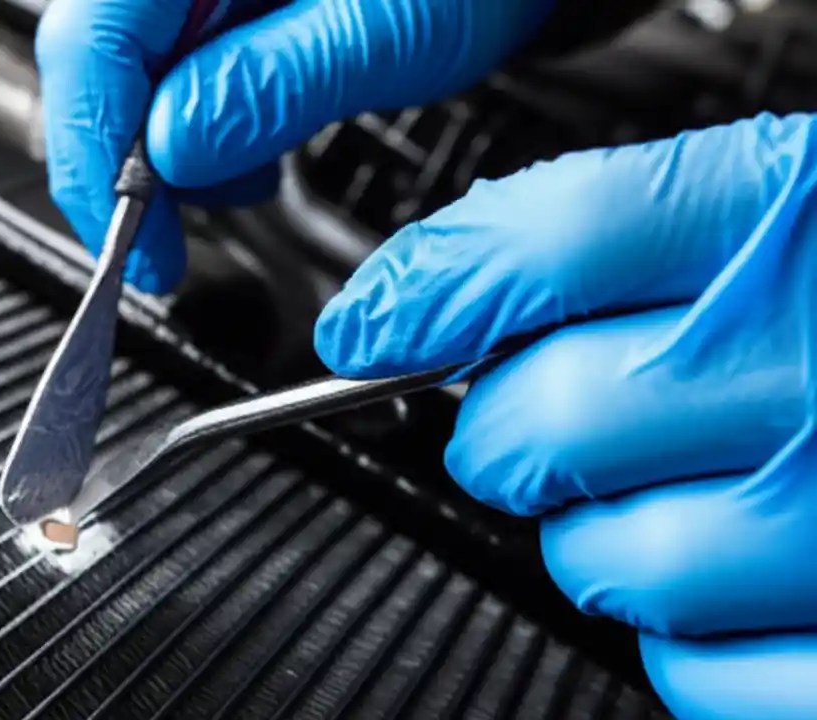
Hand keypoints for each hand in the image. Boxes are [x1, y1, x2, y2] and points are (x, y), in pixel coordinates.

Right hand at [35, 0, 554, 292]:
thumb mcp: (384, 26)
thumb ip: (267, 87)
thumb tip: (167, 153)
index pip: (89, 42)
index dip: (94, 158)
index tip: (134, 247)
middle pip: (96, 58)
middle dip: (129, 163)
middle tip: (173, 242)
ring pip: (129, 67)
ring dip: (165, 148)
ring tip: (243, 179)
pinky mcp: (218, 0)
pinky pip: (172, 59)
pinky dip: (198, 119)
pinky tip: (249, 141)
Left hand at [315, 112, 816, 718]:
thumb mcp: (776, 209)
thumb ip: (602, 237)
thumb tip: (404, 304)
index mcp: (800, 224)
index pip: (551, 242)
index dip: (429, 287)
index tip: (375, 322)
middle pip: (542, 424)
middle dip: (510, 432)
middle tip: (550, 418)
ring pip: (605, 564)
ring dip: (598, 538)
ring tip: (678, 492)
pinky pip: (689, 672)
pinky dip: (682, 634)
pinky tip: (738, 571)